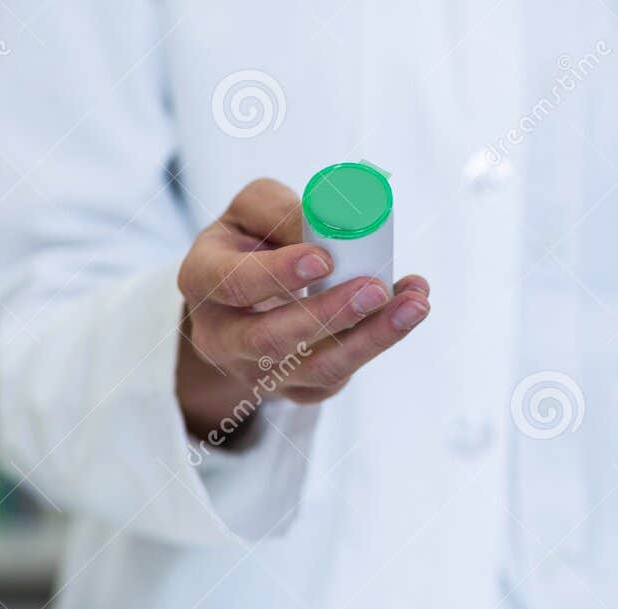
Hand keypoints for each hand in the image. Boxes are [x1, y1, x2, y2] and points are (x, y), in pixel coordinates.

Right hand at [176, 178, 429, 444]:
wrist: (243, 301)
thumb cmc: (249, 244)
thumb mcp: (250, 212)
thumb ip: (280, 210)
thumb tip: (330, 229)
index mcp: (202, 282)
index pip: (232, 284)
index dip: (276, 275)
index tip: (323, 259)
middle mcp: (222, 338)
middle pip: (271, 341)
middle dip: (328, 316)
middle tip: (375, 288)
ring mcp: (260, 373)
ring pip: (316, 369)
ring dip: (371, 338)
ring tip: (415, 303)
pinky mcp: (300, 389)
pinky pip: (342, 373)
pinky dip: (381, 339)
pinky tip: (411, 306)